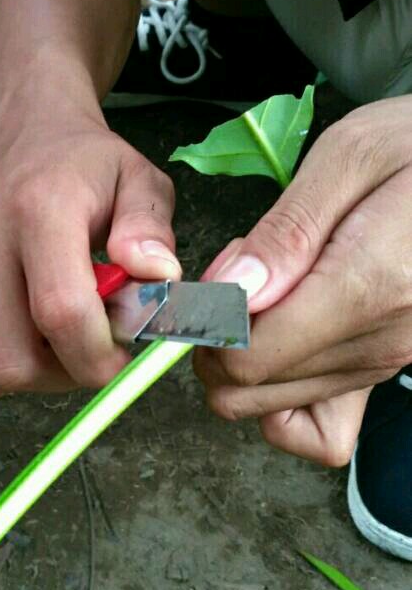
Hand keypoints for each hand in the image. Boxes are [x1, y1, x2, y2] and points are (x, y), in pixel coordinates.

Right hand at [0, 94, 180, 395]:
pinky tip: (20, 327)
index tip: (120, 360)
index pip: (61, 312)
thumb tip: (158, 275)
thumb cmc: (87, 167)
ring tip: (55, 337)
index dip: (96, 358)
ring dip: (28, 372)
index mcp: (40, 206)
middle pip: (14, 359)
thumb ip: (151, 230)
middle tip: (88, 350)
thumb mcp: (140, 183)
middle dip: (63, 375)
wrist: (24, 133)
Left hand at [193, 95, 411, 464]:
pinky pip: (323, 432)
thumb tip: (234, 292)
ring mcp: (386, 363)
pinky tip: (280, 347)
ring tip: (268, 290)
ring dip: (243, 354)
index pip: (245, 356)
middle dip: (214, 337)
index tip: (209, 278)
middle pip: (248, 389)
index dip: (203, 323)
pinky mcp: (386, 370)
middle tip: (236, 276)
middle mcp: (380, 340)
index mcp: (367, 286)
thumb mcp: (349, 157)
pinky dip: (283, 402)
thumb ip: (286, 231)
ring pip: (270, 407)